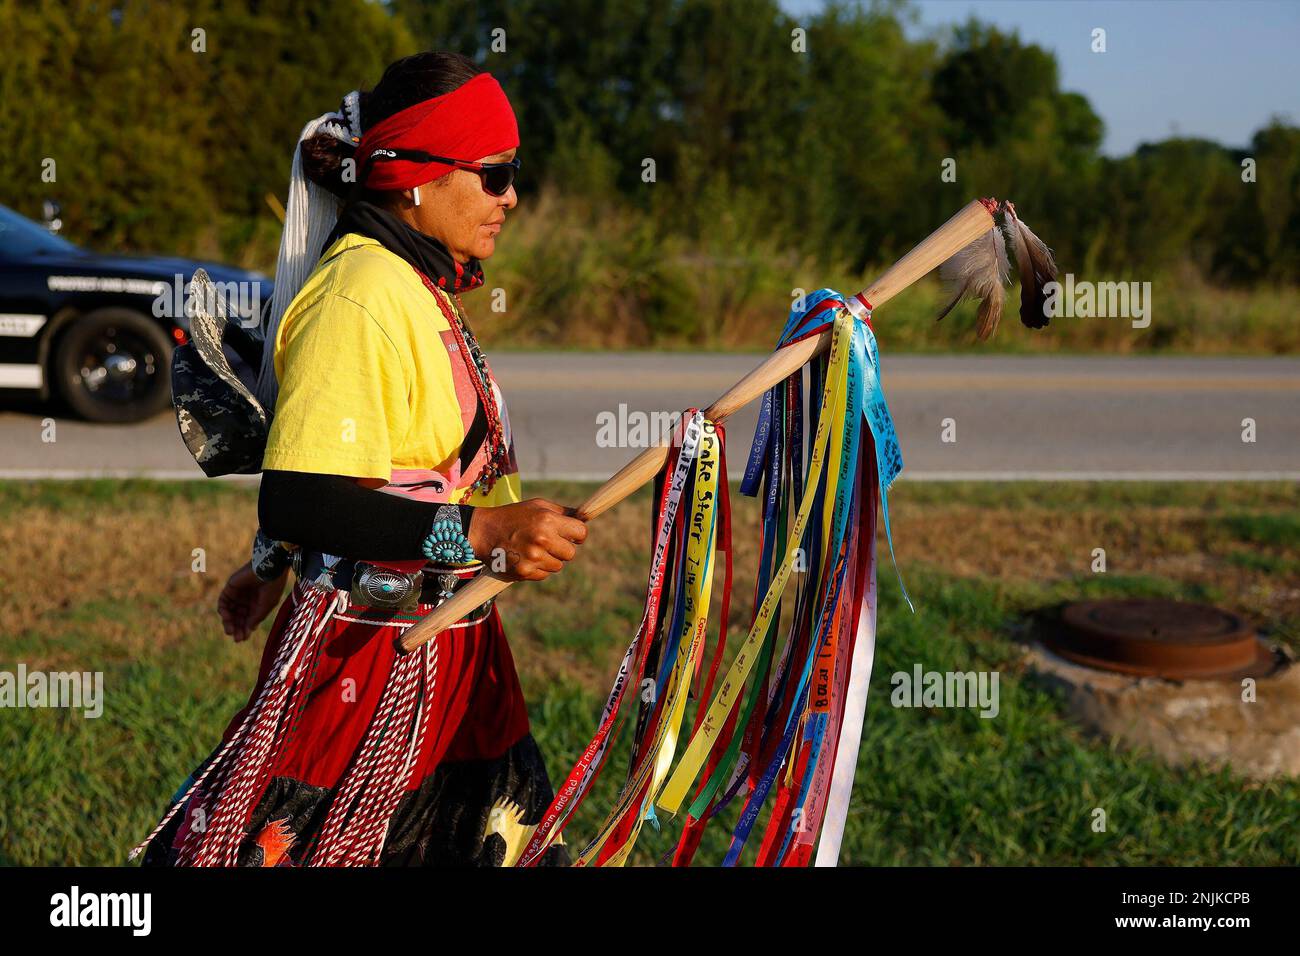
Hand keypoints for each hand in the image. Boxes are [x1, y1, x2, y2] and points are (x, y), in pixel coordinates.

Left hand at [218, 560, 288, 642]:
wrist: (268, 568)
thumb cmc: (272, 586)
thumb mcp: (267, 605)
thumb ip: (256, 617)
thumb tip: (248, 629)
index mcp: (258, 605)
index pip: (248, 620)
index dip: (245, 630)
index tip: (242, 639)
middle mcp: (247, 601)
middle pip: (238, 618)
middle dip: (237, 628)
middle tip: (236, 638)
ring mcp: (238, 595)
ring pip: (230, 612)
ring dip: (229, 622)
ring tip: (230, 631)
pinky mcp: (230, 588)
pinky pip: (223, 602)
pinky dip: (223, 610)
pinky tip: (226, 617)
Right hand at [468, 498, 587, 581]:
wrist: (483, 532)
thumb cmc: (513, 516)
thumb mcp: (537, 505)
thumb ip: (563, 512)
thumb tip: (586, 517)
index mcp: (548, 520)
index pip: (581, 533)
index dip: (577, 534)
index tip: (571, 535)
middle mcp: (542, 540)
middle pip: (571, 553)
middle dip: (563, 548)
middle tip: (549, 542)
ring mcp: (533, 558)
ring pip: (558, 566)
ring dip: (550, 559)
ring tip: (533, 549)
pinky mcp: (525, 572)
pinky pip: (544, 575)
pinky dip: (538, 569)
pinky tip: (526, 557)